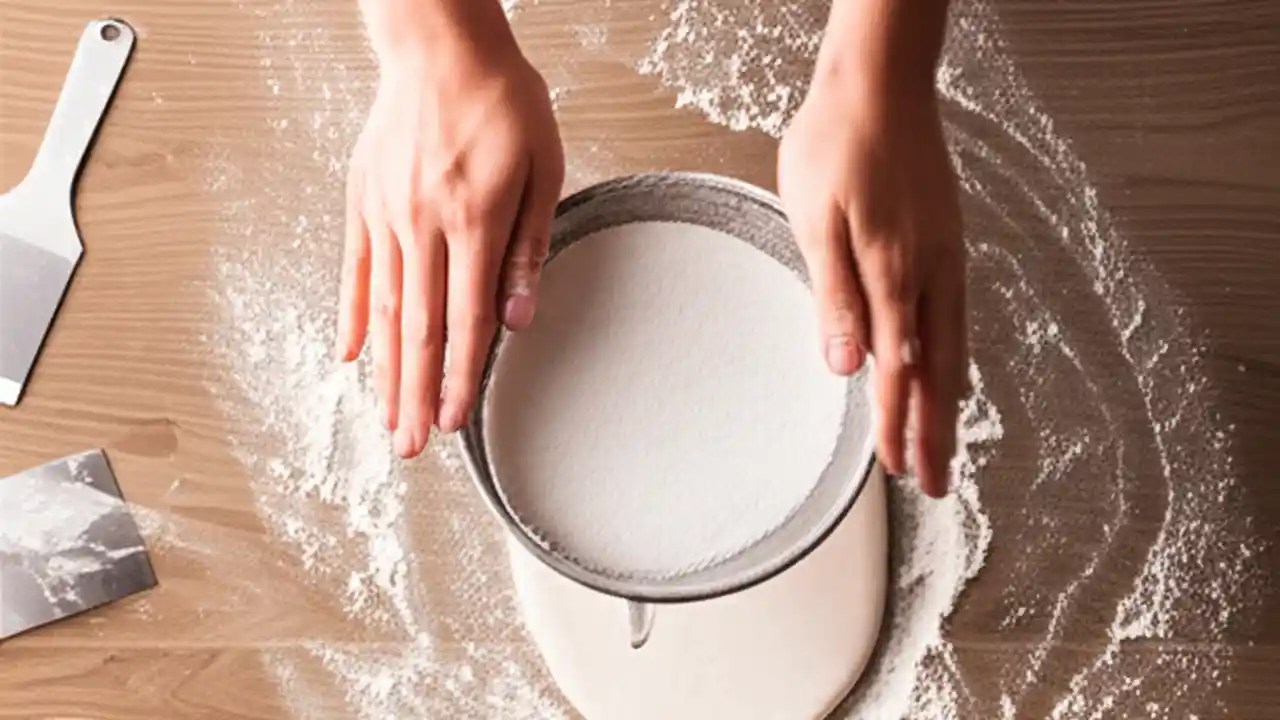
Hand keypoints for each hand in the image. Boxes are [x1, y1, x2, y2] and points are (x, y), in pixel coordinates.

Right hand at [337, 21, 563, 458]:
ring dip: (386, 371)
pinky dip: (352, 316)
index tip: (457, 422)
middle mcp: (422, 225)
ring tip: (385, 418)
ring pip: (384, 310)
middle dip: (416, 395)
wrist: (441, 45)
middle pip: (419, 329)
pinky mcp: (362, 202)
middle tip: (411, 448)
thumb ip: (530, 248)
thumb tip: (520, 319)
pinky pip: (354, 271)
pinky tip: (349, 355)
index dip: (463, 378)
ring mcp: (385, 215)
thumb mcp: (544, 168)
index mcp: (474, 219)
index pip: (467, 320)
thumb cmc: (501, 100)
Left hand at [778, 69, 965, 497]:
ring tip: (945, 445)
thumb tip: (846, 366)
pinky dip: (953, 359)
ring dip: (947, 403)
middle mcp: (930, 274)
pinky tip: (946, 370)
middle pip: (938, 373)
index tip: (898, 470)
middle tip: (938, 485)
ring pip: (953, 349)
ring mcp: (945, 258)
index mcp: (894, 275)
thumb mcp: (817, 220)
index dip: (897, 425)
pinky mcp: (945, 242)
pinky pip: (956, 318)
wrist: (879, 83)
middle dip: (936, 433)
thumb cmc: (837, 144)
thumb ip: (834, 297)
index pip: (898, 372)